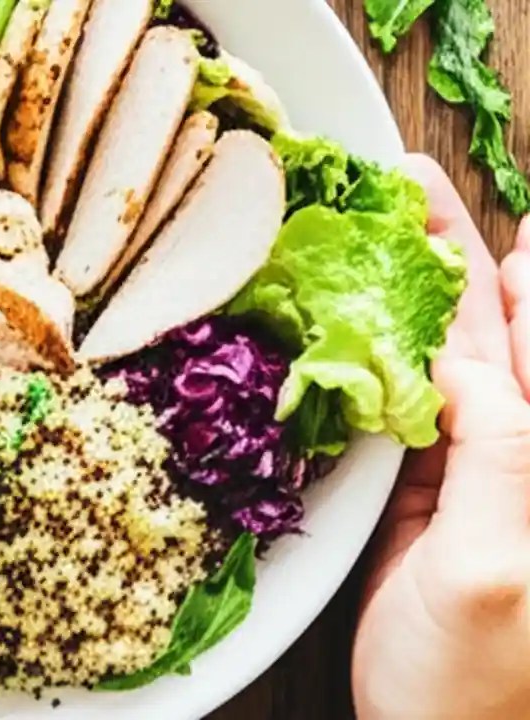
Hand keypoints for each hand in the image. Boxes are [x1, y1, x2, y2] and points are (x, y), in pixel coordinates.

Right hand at [353, 156, 529, 719]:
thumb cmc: (479, 680)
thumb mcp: (496, 568)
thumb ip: (499, 458)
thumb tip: (467, 366)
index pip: (529, 339)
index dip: (500, 266)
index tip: (447, 201)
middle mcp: (518, 451)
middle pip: (488, 331)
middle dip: (447, 254)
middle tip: (396, 183)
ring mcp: (469, 471)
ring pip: (439, 361)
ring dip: (404, 296)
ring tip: (367, 229)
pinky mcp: (423, 495)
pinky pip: (397, 409)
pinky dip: (370, 360)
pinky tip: (349, 322)